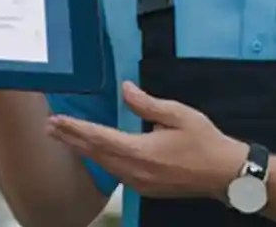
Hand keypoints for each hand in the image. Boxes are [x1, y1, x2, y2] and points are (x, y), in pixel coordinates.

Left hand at [46, 81, 246, 199]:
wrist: (224, 174)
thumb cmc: (204, 142)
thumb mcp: (177, 114)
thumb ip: (147, 103)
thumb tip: (125, 88)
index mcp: (140, 151)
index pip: (98, 137)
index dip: (75, 129)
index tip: (57, 120)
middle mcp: (134, 170)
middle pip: (95, 153)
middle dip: (71, 139)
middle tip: (51, 127)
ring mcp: (139, 182)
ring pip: (103, 164)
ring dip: (82, 150)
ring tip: (65, 137)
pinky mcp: (145, 188)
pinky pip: (115, 172)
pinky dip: (99, 160)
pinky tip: (94, 153)